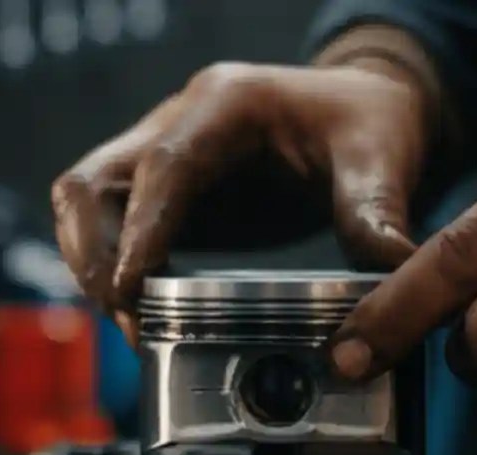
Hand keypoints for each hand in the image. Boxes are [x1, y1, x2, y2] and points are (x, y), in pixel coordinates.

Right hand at [51, 60, 431, 343]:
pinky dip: (110, 270)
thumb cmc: (365, 121)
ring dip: (92, 266)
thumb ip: (376, 211)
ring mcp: (159, 156)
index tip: (132, 289)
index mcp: (226, 104)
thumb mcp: (381, 157)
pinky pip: (106, 227)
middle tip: (128, 320)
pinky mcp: (160, 195)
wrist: (359, 109)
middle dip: (95, 257)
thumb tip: (392, 273)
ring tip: (133, 327)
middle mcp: (176, 123)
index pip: (163, 165)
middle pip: (93, 184)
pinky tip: (143, 315)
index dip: (139, 229)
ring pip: (85, 205)